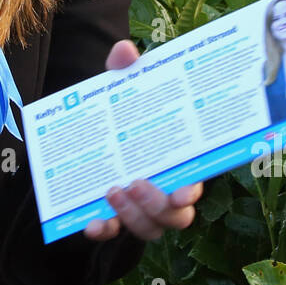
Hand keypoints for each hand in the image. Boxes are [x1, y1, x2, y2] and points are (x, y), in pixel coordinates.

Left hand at [82, 39, 201, 242]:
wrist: (92, 128)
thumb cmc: (121, 110)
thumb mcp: (120, 88)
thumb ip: (124, 69)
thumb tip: (125, 51)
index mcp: (176, 160)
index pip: (194, 184)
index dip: (191, 192)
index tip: (183, 190)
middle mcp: (164, 191)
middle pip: (176, 216)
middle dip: (158, 205)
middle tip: (136, 181)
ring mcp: (140, 208)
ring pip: (149, 229)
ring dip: (133, 216)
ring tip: (111, 190)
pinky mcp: (114, 217)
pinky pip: (114, 234)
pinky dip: (105, 231)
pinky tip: (91, 222)